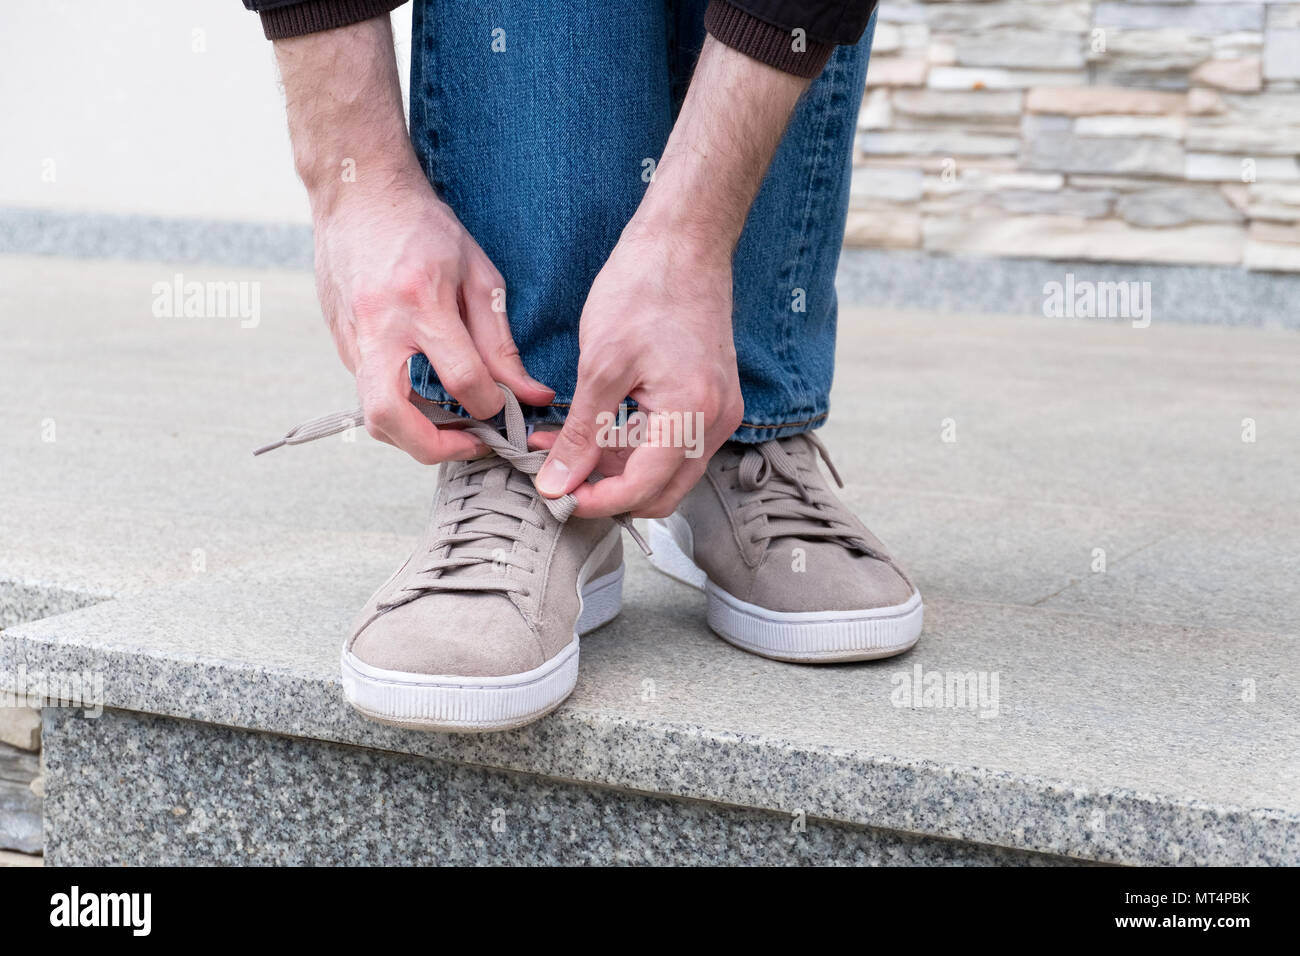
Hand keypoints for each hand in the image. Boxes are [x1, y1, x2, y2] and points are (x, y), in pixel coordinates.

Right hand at [312, 165, 553, 462]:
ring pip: (373, 416)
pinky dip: (402, 409)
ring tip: (455, 430)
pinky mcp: (340, 343)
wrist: (356, 192)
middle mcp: (378, 325)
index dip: (492, 406)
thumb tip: (531, 394)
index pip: (460, 379)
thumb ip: (502, 342)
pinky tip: (430, 400)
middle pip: (392, 416)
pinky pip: (369, 392)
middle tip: (473, 446)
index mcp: (420, 301)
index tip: (509, 409)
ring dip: (415, 436)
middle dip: (436, 448)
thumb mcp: (478, 274)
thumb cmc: (424, 228)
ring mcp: (350, 337)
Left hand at [531, 35, 808, 516]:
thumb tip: (557, 485)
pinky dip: (629, 444)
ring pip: (662, 471)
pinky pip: (669, 443)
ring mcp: (717, 412)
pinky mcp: (708, 400)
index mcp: (693, 414)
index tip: (556, 497)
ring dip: (613, 469)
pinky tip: (587, 429)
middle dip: (607, 493)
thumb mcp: (600, 364)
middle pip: (660, 493)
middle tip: (558, 479)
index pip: (644, 489)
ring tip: (558, 448)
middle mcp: (715, 422)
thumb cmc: (645, 289)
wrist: (684, 242)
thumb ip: (580, 434)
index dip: (596, 501)